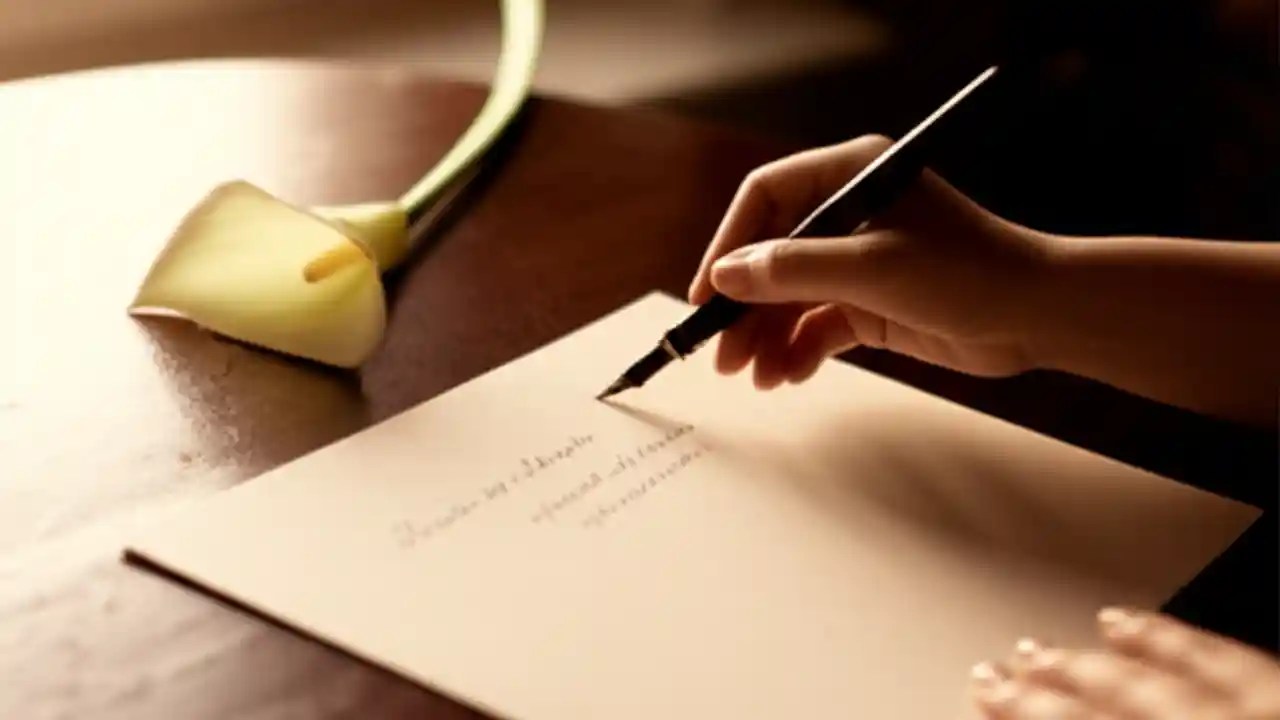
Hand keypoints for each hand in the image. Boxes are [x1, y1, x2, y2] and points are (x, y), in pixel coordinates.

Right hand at [687, 134, 1055, 388]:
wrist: (1039, 315)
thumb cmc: (967, 271)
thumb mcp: (872, 268)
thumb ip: (793, 270)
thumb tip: (725, 276)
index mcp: (850, 175)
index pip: (765, 199)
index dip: (730, 244)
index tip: (708, 294)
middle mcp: (850, 212)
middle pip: (772, 254)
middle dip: (744, 306)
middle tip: (721, 354)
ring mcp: (859, 260)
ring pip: (790, 296)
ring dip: (767, 335)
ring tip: (753, 376)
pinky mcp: (872, 303)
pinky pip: (818, 324)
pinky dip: (799, 349)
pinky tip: (786, 375)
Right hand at [970, 607, 1279, 718]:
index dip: (1018, 713)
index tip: (979, 698)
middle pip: (1101, 699)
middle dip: (1034, 689)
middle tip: (988, 673)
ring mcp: (1244, 707)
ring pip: (1144, 674)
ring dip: (1080, 661)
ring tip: (1032, 649)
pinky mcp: (1277, 690)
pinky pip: (1210, 652)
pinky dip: (1158, 634)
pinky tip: (1119, 620)